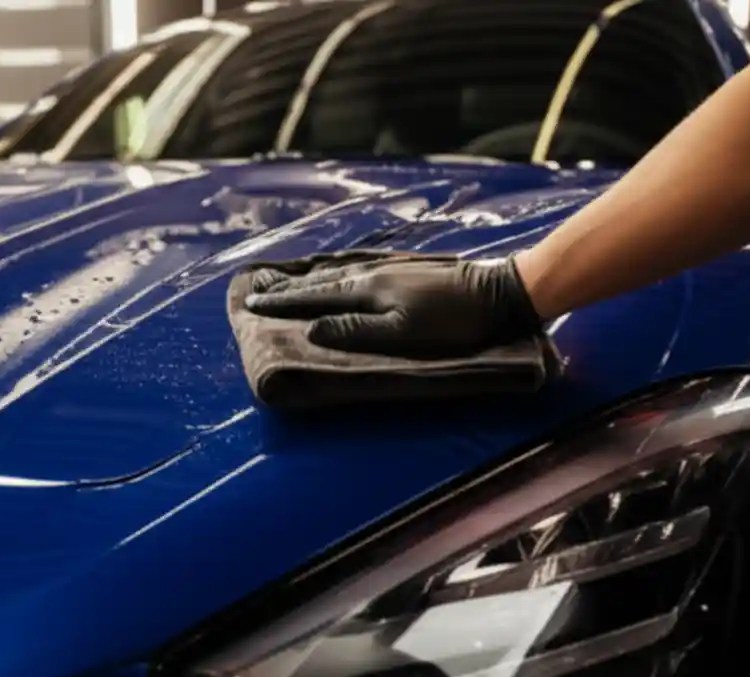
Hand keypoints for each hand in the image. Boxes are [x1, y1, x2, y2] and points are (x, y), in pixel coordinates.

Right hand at [245, 256, 541, 357]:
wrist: (498, 292)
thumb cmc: (452, 322)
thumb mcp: (402, 333)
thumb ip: (355, 330)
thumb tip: (311, 330)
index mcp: (366, 290)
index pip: (313, 298)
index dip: (282, 304)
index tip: (251, 305)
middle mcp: (371, 274)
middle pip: (320, 282)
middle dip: (287, 289)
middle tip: (256, 291)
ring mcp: (388, 270)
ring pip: (336, 273)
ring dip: (307, 280)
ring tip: (285, 283)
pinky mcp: (404, 271)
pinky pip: (354, 270)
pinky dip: (333, 274)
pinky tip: (335, 276)